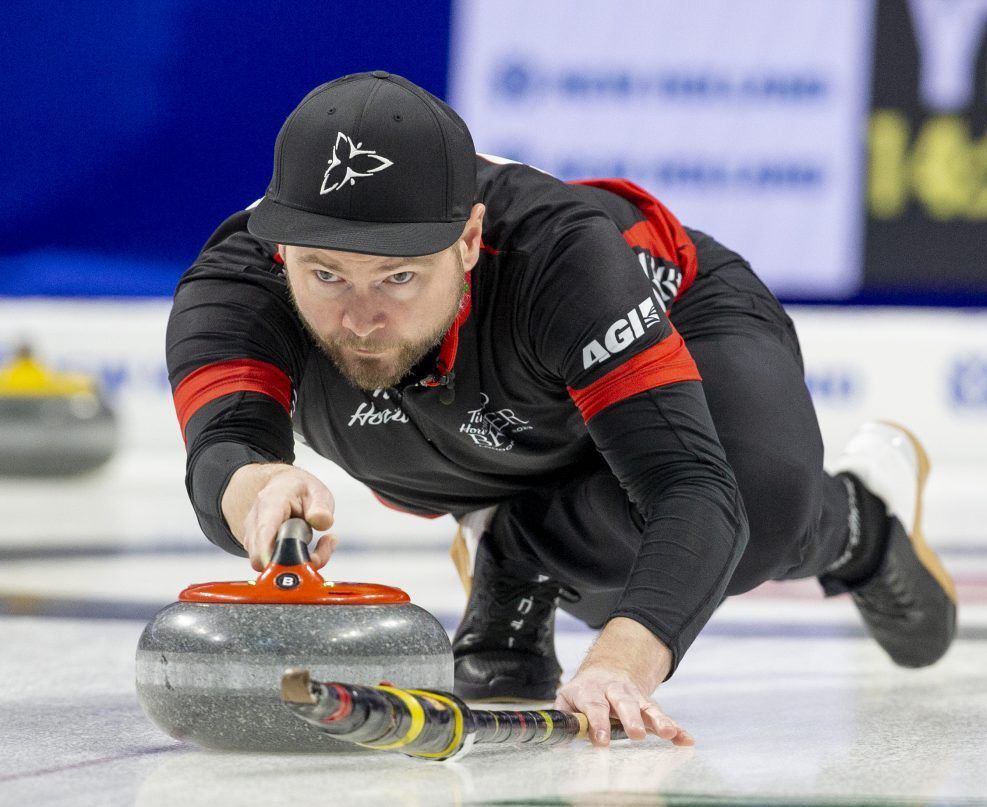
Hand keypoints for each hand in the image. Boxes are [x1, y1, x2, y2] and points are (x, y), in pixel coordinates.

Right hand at [224, 464, 336, 570]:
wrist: (283, 486)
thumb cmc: (299, 490)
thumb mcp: (318, 492)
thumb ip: (321, 507)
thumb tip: (322, 520)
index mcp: (271, 502)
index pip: (265, 530)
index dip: (268, 551)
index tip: (279, 566)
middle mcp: (256, 521)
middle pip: (263, 555)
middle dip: (294, 561)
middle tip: (322, 548)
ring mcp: (254, 538)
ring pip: (270, 564)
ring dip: (299, 562)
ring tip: (319, 544)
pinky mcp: (258, 550)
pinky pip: (274, 565)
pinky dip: (296, 563)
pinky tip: (308, 549)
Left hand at [554, 617, 693, 747]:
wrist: (606, 670)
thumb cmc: (583, 693)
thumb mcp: (567, 700)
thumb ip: (563, 718)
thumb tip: (558, 740)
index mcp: (591, 690)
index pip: (594, 706)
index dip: (598, 723)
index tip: (601, 742)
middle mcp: (615, 691)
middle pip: (624, 703)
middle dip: (631, 719)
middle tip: (636, 734)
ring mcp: (634, 696)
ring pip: (648, 707)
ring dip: (659, 721)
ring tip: (668, 734)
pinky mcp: (649, 705)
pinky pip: (664, 716)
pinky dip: (677, 728)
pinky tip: (686, 740)